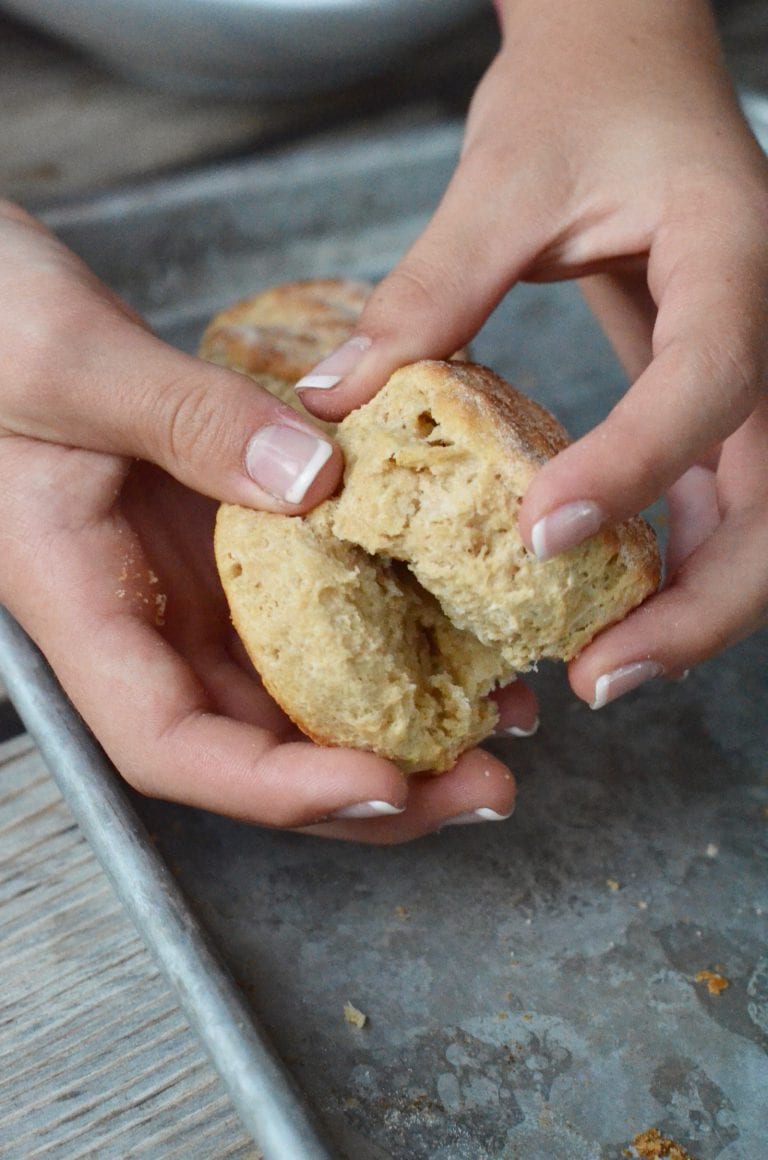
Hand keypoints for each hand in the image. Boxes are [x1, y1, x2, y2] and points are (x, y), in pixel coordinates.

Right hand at [0, 203, 532, 839]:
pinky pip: (311, 606)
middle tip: (486, 784)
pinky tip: (459, 631)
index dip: (277, 787)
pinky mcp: (227, 537)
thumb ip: (185, 420)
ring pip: (293, 692)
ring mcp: (189, 581)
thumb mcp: (68, 362)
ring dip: (398, 722)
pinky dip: (386, 631)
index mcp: (79, 600)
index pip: (172, 742)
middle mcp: (141, 614)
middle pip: (253, 748)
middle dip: (373, 786)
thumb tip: (316, 481)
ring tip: (503, 724)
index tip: (384, 786)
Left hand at [297, 0, 767, 706]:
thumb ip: (430, 293)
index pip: (709, 380)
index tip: (539, 536)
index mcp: (735, 257)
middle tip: (599, 676)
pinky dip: (673, 566)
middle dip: (701, 604)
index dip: (634, 467)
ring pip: (759, 520)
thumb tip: (334, 399)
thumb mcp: (505, 181)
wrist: (634, 70)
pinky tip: (607, 606)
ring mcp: (756, 370)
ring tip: (599, 670)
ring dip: (692, 607)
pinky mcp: (720, 397)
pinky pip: (719, 501)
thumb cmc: (585, 99)